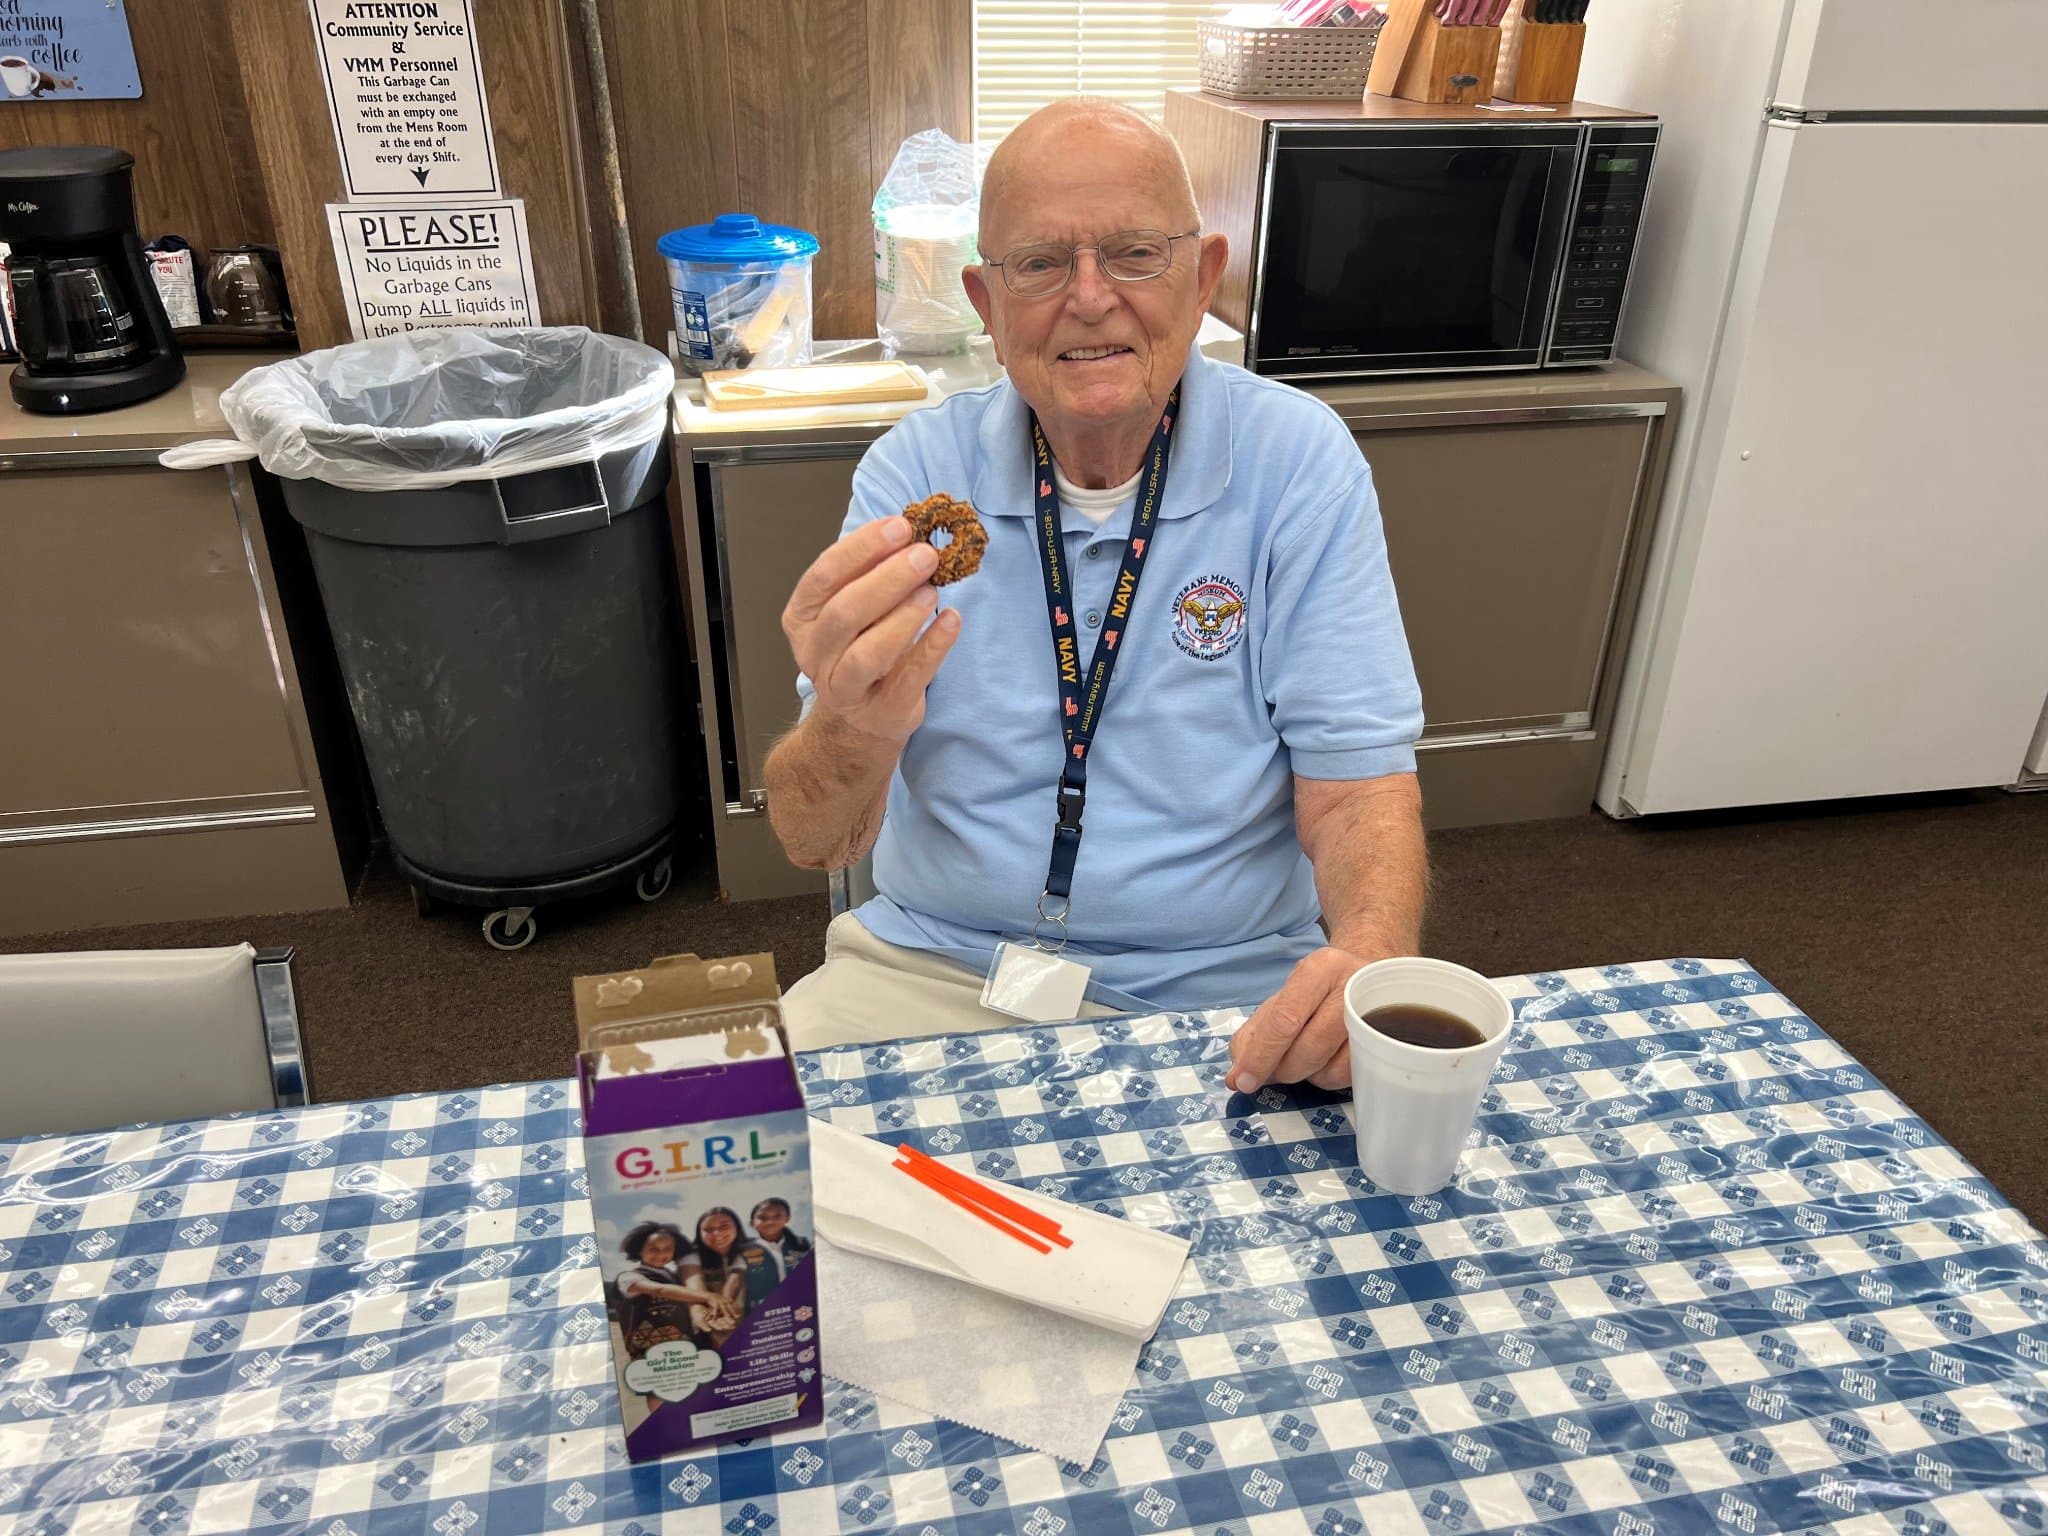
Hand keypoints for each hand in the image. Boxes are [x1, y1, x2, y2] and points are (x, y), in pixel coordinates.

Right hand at [783, 515, 960, 745]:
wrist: (863, 715)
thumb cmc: (861, 646)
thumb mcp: (856, 608)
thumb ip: (871, 572)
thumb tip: (908, 532)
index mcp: (801, 618)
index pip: (824, 576)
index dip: (862, 548)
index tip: (900, 527)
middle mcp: (814, 654)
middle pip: (845, 612)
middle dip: (888, 579)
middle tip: (925, 555)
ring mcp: (844, 688)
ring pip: (868, 652)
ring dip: (903, 616)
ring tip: (932, 590)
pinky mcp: (883, 711)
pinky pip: (908, 679)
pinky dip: (933, 647)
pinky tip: (952, 621)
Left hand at [1226, 946, 1369, 1093]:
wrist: (1373, 980)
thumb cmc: (1320, 992)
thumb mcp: (1285, 998)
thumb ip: (1255, 1034)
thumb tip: (1237, 1077)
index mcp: (1321, 969)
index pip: (1285, 1018)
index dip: (1261, 1054)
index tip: (1244, 1080)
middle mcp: (1353, 988)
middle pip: (1308, 1047)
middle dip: (1282, 1070)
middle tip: (1272, 1071)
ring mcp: (1376, 1018)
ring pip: (1329, 1069)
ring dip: (1305, 1076)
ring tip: (1300, 1058)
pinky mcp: (1387, 1045)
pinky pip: (1347, 1078)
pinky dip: (1326, 1079)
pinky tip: (1323, 1062)